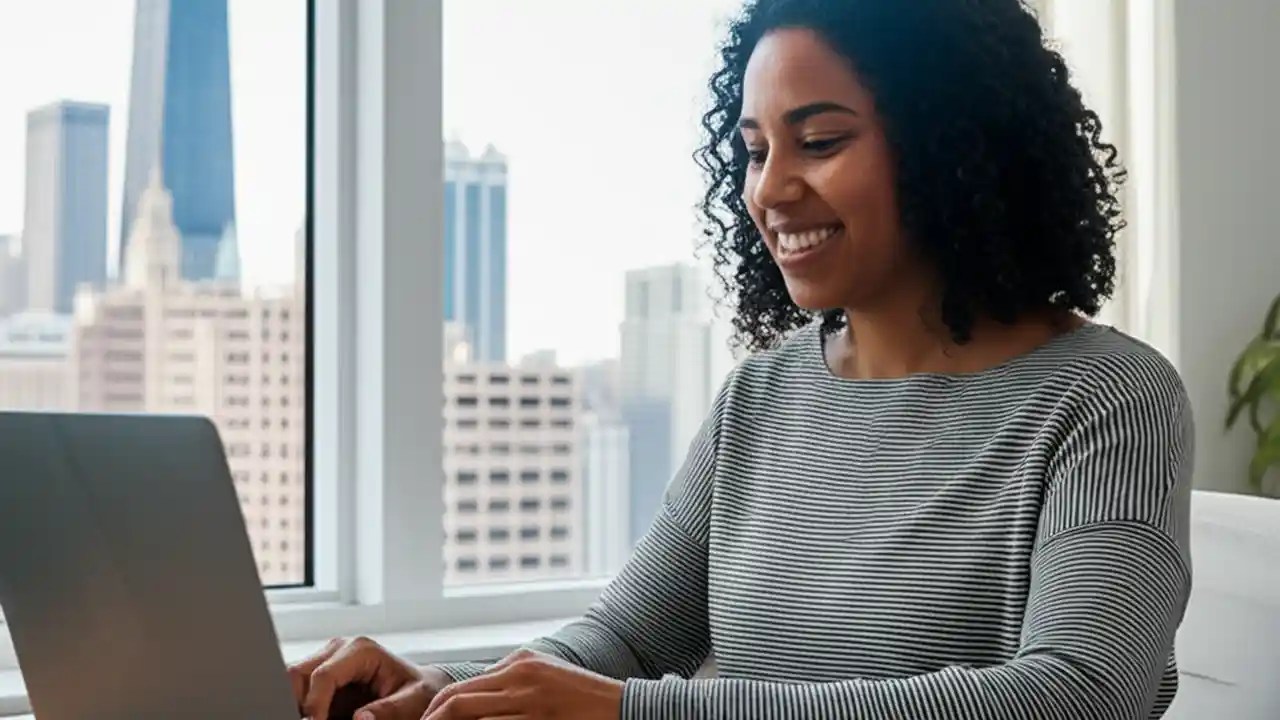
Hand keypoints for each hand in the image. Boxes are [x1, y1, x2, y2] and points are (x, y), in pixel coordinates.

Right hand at [288, 636, 452, 719]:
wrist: (419, 688)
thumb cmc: (418, 692)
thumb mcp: (413, 702)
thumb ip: (389, 710)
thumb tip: (359, 719)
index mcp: (361, 650)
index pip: (323, 675)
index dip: (315, 705)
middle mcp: (338, 650)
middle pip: (297, 674)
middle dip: (298, 704)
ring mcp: (325, 661)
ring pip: (291, 682)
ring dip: (296, 705)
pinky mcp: (319, 677)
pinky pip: (297, 692)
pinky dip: (300, 708)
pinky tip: (315, 718)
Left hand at [423, 648, 622, 718]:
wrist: (623, 707)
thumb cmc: (584, 695)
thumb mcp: (545, 674)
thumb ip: (511, 679)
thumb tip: (476, 693)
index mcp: (519, 663)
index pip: (460, 687)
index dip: (435, 711)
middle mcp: (520, 678)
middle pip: (456, 701)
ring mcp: (529, 702)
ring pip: (471, 718)